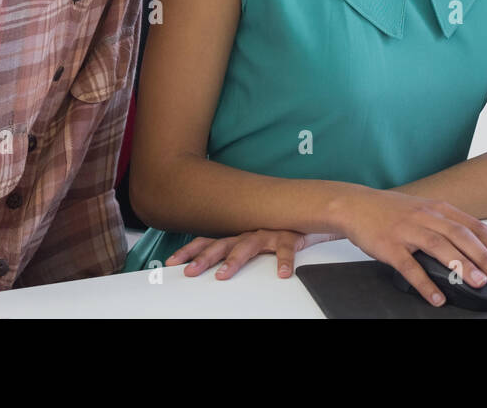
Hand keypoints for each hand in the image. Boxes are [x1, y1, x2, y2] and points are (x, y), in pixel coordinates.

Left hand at [165, 230, 340, 279]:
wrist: (316, 212)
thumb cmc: (283, 231)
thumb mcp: (257, 241)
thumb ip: (239, 250)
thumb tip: (218, 268)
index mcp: (239, 234)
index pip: (209, 240)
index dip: (190, 250)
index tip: (171, 262)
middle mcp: (250, 232)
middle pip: (221, 244)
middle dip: (203, 258)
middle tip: (189, 272)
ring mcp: (269, 232)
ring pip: (247, 245)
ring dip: (234, 260)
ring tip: (223, 275)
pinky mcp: (291, 236)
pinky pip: (287, 249)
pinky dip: (284, 261)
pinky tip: (283, 273)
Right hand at [340, 189, 486, 307]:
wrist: (355, 204)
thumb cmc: (392, 211)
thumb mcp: (425, 210)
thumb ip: (449, 226)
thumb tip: (477, 250)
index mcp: (440, 209)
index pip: (477, 227)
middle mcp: (427, 217)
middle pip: (463, 236)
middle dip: (486, 258)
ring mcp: (408, 230)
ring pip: (440, 246)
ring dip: (461, 265)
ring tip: (478, 283)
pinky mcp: (390, 245)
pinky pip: (409, 266)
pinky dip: (425, 283)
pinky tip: (436, 297)